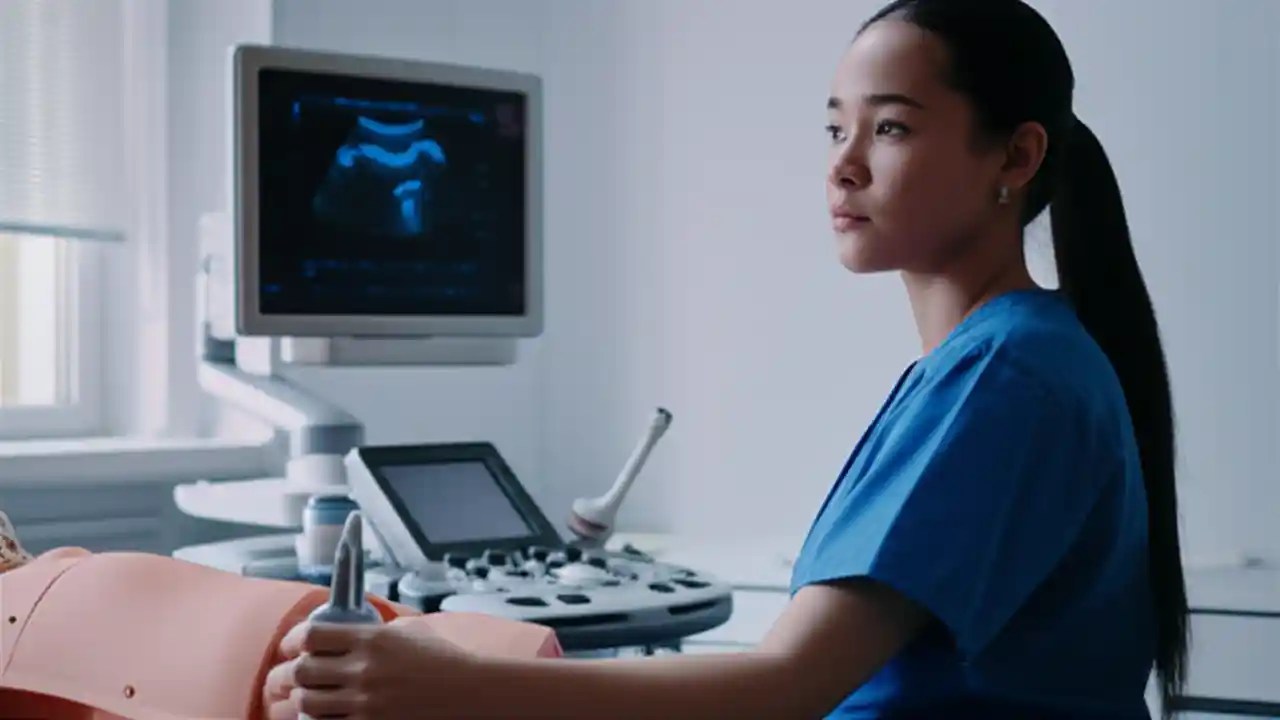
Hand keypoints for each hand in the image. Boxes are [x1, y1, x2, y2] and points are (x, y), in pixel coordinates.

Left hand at [263, 617, 478, 719]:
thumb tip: (345, 634)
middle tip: (285, 677)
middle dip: (287, 674)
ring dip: (301, 701)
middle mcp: (364, 670)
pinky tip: (322, 717)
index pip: (311, 636)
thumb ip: (375, 630)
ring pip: (307, 704)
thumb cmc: (444, 659)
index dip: (293, 641)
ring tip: (303, 698)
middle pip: (301, 671)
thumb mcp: (410, 631)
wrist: (470, 693)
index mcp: (372, 639)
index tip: (291, 647)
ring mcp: (366, 703)